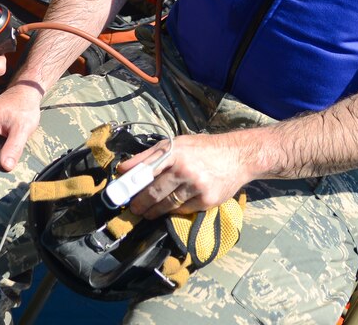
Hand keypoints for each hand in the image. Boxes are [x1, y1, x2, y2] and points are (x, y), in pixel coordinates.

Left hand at [121, 133, 247, 217]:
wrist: (238, 156)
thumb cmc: (202, 149)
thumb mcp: (176, 144)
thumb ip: (149, 156)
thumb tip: (123, 168)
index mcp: (173, 152)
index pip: (145, 170)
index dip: (130, 184)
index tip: (119, 193)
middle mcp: (184, 169)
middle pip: (154, 192)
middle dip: (140, 203)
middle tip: (133, 209)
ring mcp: (196, 186)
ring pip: (167, 204)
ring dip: (153, 211)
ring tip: (146, 213)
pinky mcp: (206, 200)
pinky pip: (182, 209)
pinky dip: (174, 210)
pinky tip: (169, 209)